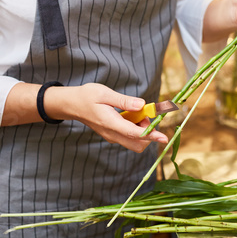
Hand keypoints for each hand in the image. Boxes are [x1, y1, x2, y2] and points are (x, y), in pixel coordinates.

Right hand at [46, 83, 168, 152]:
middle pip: (137, 144)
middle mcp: (112, 134)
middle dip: (148, 133)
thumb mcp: (104, 93)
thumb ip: (124, 101)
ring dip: (142, 130)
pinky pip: (129, 137)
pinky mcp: (112, 135)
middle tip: (145, 114)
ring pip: (134, 142)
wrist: (72, 104)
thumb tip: (142, 104)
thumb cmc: (87, 96)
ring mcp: (112, 136)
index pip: (134, 133)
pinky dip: (136, 129)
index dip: (151, 135)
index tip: (164, 137)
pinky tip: (131, 114)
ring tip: (136, 112)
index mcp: (110, 123)